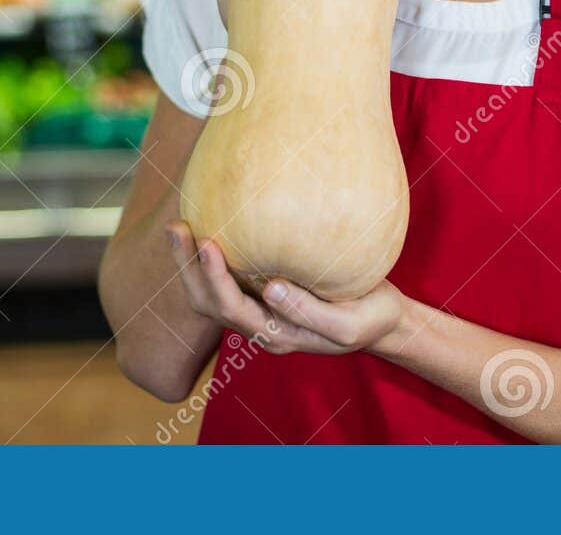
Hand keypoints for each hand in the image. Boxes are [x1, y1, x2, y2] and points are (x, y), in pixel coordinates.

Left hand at [166, 219, 402, 354]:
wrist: (383, 323)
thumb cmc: (370, 319)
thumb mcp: (347, 324)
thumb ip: (308, 312)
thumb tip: (270, 287)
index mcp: (276, 334)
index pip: (231, 308)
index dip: (213, 277)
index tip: (207, 242)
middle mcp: (260, 325)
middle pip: (208, 303)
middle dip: (187, 267)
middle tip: (176, 227)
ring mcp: (261, 310)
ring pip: (211, 293)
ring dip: (191, 262)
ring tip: (180, 225)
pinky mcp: (267, 294)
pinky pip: (229, 278)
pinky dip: (211, 258)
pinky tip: (210, 227)